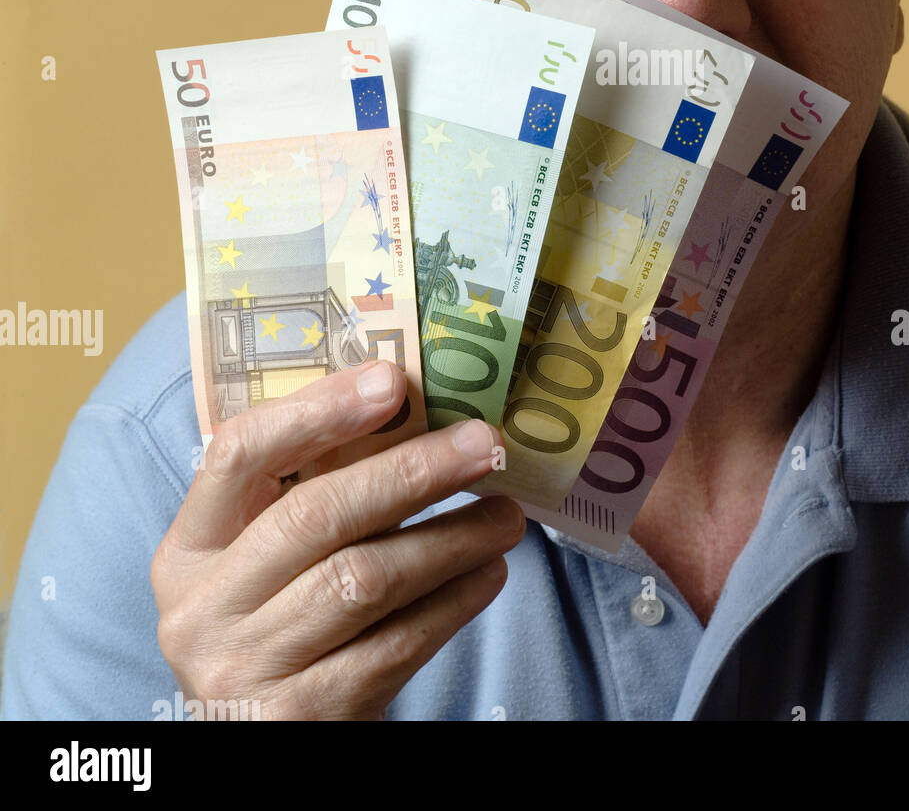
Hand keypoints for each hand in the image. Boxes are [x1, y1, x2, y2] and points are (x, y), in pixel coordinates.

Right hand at [151, 359, 522, 718]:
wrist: (267, 740)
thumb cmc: (283, 626)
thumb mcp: (268, 561)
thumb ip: (314, 491)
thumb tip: (411, 405)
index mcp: (189, 550)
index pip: (239, 453)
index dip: (318, 410)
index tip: (394, 380)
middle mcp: (203, 609)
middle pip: (317, 515)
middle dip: (413, 471)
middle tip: (486, 444)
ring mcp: (246, 668)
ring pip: (364, 579)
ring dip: (450, 539)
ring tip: (506, 517)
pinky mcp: (302, 716)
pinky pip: (394, 644)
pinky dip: (453, 602)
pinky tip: (488, 574)